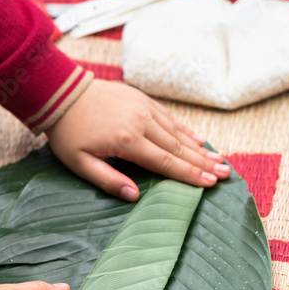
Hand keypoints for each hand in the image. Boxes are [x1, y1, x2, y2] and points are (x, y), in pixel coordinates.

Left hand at [45, 80, 230, 200]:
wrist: (61, 93)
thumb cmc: (68, 133)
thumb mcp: (80, 163)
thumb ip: (108, 180)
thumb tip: (134, 197)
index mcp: (128, 142)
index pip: (166, 163)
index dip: (190, 175)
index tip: (210, 184)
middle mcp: (141, 123)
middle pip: (179, 148)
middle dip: (204, 163)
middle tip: (227, 174)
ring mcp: (144, 109)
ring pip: (177, 133)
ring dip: (200, 148)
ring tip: (220, 160)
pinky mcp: (142, 100)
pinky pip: (169, 118)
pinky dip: (186, 130)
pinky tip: (199, 140)